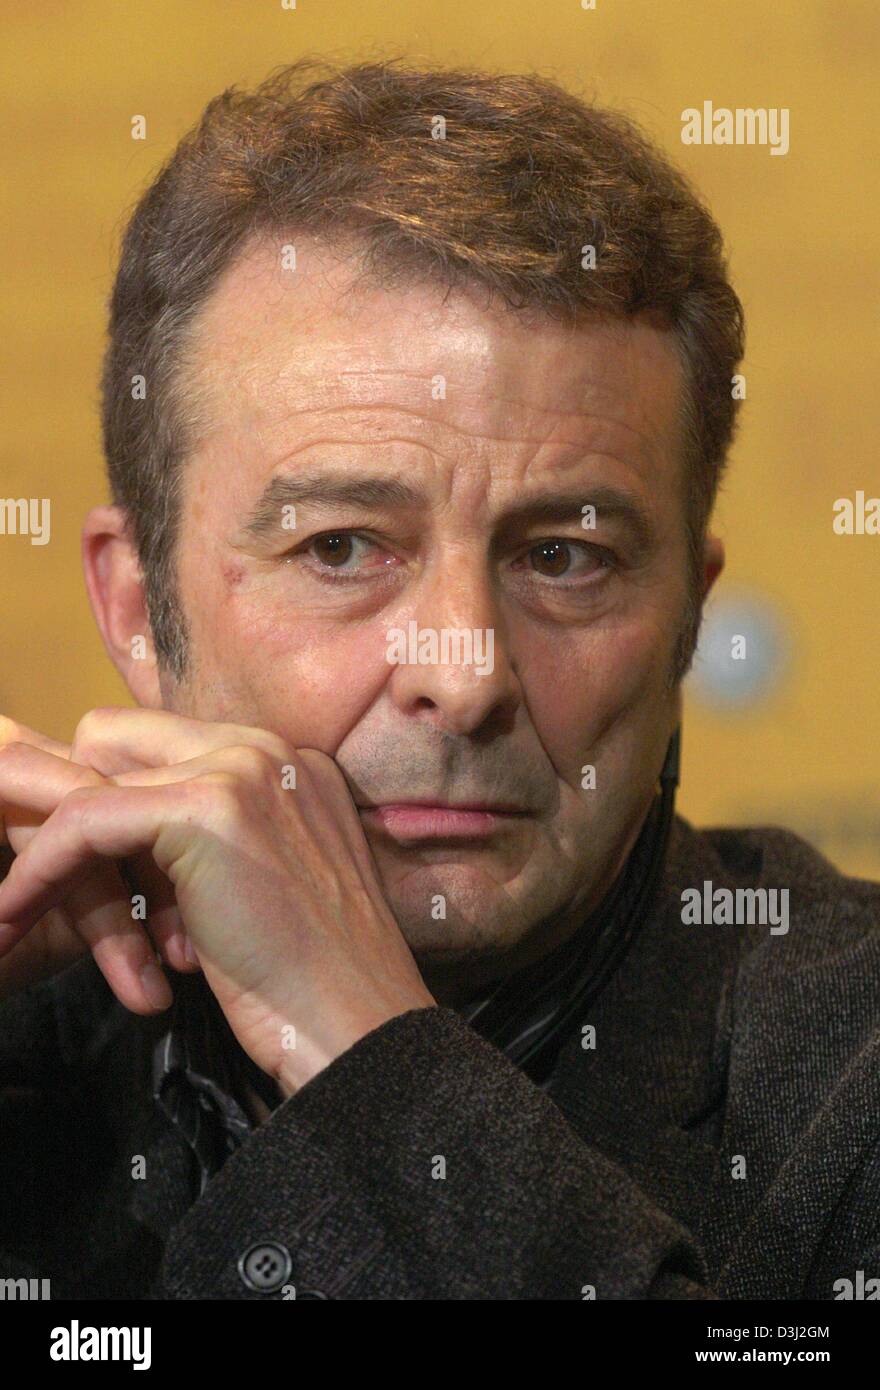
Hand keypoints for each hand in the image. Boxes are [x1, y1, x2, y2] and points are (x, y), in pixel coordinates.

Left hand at [0, 709, 435, 1093]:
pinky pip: (83, 822)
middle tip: (28, 882)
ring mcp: (243, 770)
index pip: (156, 743)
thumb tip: (118, 849)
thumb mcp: (256, 891)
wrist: (359, 1028)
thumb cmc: (310, 987)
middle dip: (62, 808)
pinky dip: (38, 871)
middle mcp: (268, 748)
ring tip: (10, 914)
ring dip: (45, 852)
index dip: (100, 797)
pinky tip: (11, 915)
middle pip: (113, 740)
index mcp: (287, 762)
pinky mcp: (208, 809)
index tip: (53, 860)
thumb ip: (204, 849)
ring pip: (90, 782)